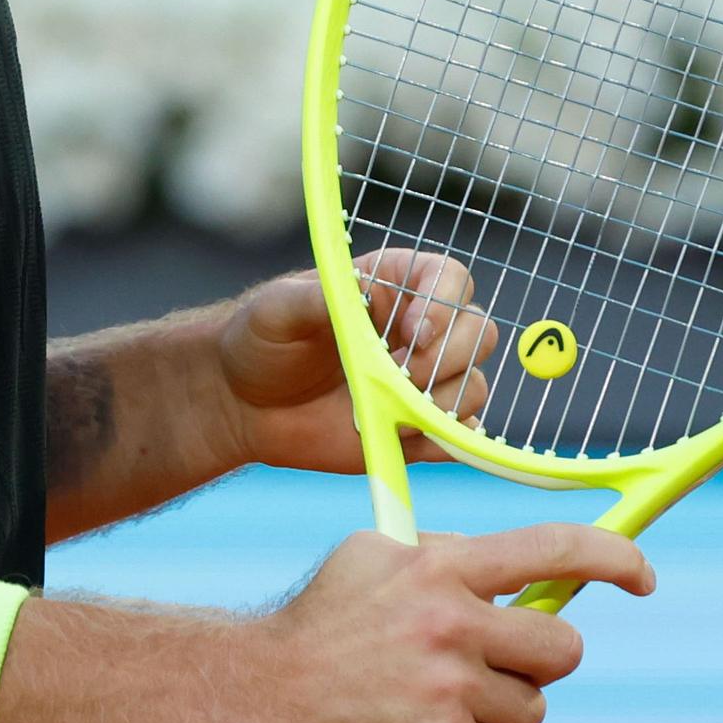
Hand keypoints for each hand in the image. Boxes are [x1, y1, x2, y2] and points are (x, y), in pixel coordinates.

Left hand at [211, 249, 501, 476]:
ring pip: (473, 388)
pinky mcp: (417, 431)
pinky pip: (457, 439)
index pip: (451, 280)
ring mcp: (423, 383)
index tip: (414, 331)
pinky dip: (440, 442)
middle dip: (446, 359)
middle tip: (396, 376)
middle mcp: (421, 332)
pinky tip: (396, 437)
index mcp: (395, 285)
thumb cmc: (260, 340)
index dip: (445, 304)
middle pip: (479, 334)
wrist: (243, 403)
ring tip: (380, 409)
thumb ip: (315, 298)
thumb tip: (358, 293)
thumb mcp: (276, 309)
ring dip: (439, 404)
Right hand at [240, 525, 654, 722]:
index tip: (642, 576)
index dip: (615, 559)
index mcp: (442, 565)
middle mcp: (452, 623)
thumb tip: (516, 569)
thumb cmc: (316, 626)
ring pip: (529, 708)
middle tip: (493, 666)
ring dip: (495, 712)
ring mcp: (448, 689)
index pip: (555, 549)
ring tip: (432, 703)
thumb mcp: (373, 558)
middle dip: (538, 661)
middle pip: (562, 648)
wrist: (252, 697)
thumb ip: (445, 555)